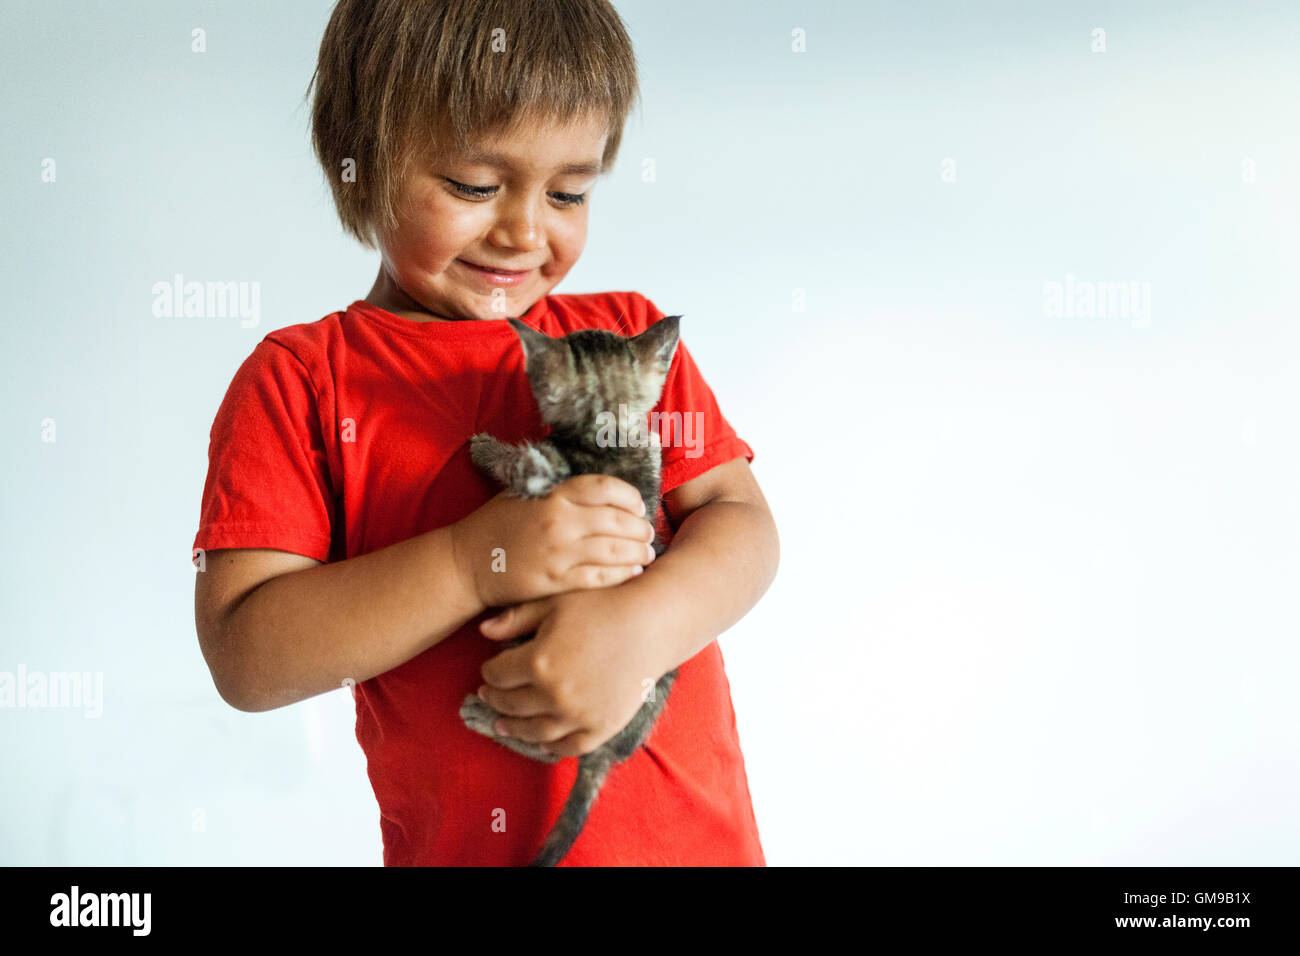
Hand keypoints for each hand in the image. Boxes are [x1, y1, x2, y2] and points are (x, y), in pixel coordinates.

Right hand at [450, 474, 656, 609]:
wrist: (465, 563)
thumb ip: (559, 491)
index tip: (638, 506)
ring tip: (647, 554)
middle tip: (648, 533)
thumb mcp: (523, 494)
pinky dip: (621, 575)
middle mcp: (559, 521)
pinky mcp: (554, 581)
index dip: (630, 496)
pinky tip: (631, 573)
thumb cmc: (494, 525)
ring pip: (614, 551)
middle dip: (640, 528)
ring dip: (638, 552)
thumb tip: (599, 491)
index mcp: (553, 495)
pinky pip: (599, 577)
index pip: (605, 487)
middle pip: (618, 521)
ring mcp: (558, 553)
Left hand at [472, 587, 666, 757]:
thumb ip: (516, 618)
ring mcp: (578, 715)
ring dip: (514, 729)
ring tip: (504, 725)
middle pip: (510, 705)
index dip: (489, 673)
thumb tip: (482, 631)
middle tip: (488, 697)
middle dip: (495, 700)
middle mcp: (554, 694)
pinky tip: (542, 742)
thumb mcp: (555, 603)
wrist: (651, 626)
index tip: (490, 670)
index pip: (496, 676)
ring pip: (533, 731)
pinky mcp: (600, 728)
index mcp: (537, 662)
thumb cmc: (602, 606)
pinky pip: (568, 747)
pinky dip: (551, 747)